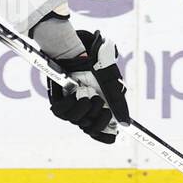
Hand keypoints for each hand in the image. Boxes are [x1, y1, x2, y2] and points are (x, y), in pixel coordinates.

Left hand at [46, 30, 129, 144]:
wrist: (78, 46)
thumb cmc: (96, 60)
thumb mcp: (111, 81)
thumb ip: (118, 102)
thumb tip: (125, 123)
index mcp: (101, 106)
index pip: (101, 131)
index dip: (104, 136)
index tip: (112, 136)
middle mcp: (86, 108)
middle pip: (89, 129)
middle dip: (98, 120)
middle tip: (101, 105)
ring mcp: (71, 104)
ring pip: (76, 121)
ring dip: (85, 111)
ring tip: (90, 96)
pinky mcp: (57, 98)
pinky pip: (61, 112)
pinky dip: (71, 105)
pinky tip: (76, 94)